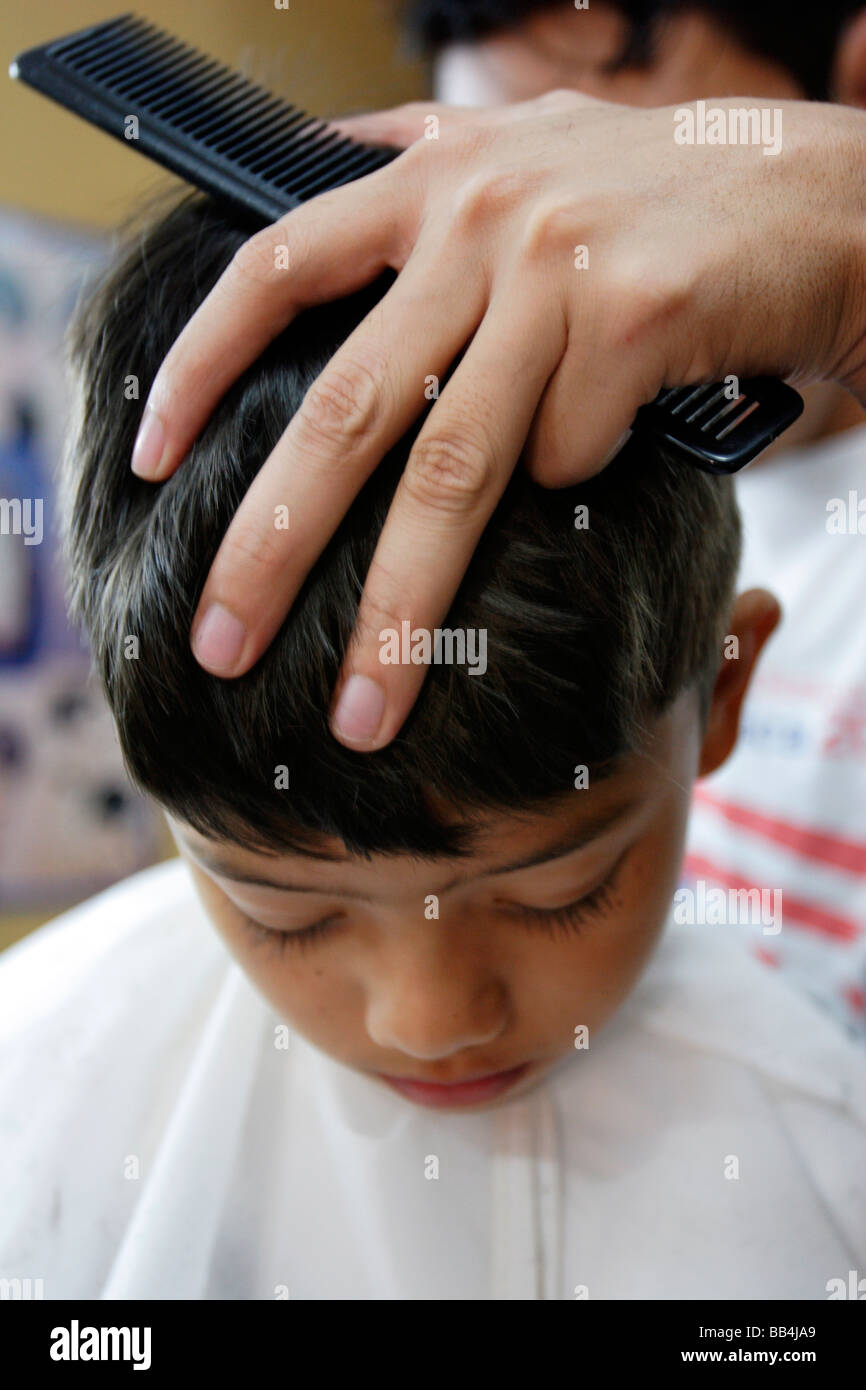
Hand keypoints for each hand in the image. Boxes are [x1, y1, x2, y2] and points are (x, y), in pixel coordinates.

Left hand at [130, 90, 865, 748]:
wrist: (821, 194)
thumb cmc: (665, 202)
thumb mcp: (527, 157)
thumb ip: (425, 184)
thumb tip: (323, 200)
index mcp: (433, 179)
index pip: (274, 268)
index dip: (200, 367)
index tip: (147, 458)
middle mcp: (478, 215)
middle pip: (344, 409)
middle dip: (270, 544)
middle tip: (220, 643)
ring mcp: (556, 266)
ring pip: (452, 471)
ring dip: (400, 608)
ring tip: (365, 708)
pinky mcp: (636, 316)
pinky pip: (571, 456)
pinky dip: (576, 476)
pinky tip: (609, 434)